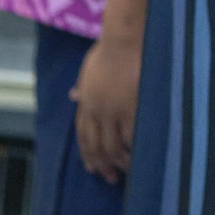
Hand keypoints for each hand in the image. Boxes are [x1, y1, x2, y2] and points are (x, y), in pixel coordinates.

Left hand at [69, 35, 141, 184]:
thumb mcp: (89, 68)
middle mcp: (97, 111)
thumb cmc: (109, 48)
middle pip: (97, 145)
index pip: (83, 135)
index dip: (88, 153)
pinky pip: (132, 133)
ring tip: (129, 169)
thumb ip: (83, 85)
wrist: (124, 37)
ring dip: (120, 160)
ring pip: (114, 144)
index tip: (94, 167)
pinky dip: (135, 146)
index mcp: (86, 102)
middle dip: (102, 164)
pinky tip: (141, 153)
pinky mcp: (132, 105)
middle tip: (110, 177)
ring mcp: (114, 110)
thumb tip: (73, 95)